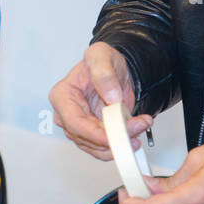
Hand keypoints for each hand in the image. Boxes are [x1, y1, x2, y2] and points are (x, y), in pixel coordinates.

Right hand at [48, 42, 153, 160]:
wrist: (115, 70)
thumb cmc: (103, 62)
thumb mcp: (101, 55)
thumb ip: (104, 74)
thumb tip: (111, 96)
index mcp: (63, 95)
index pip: (74, 122)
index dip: (94, 133)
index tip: (114, 135)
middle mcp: (66, 114)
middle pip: (86, 137)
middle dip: (113, 137)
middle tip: (137, 127)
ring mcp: (78, 126)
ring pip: (96, 147)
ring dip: (119, 142)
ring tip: (140, 126)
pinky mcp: (91, 134)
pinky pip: (103, 148)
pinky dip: (119, 144)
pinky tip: (133, 135)